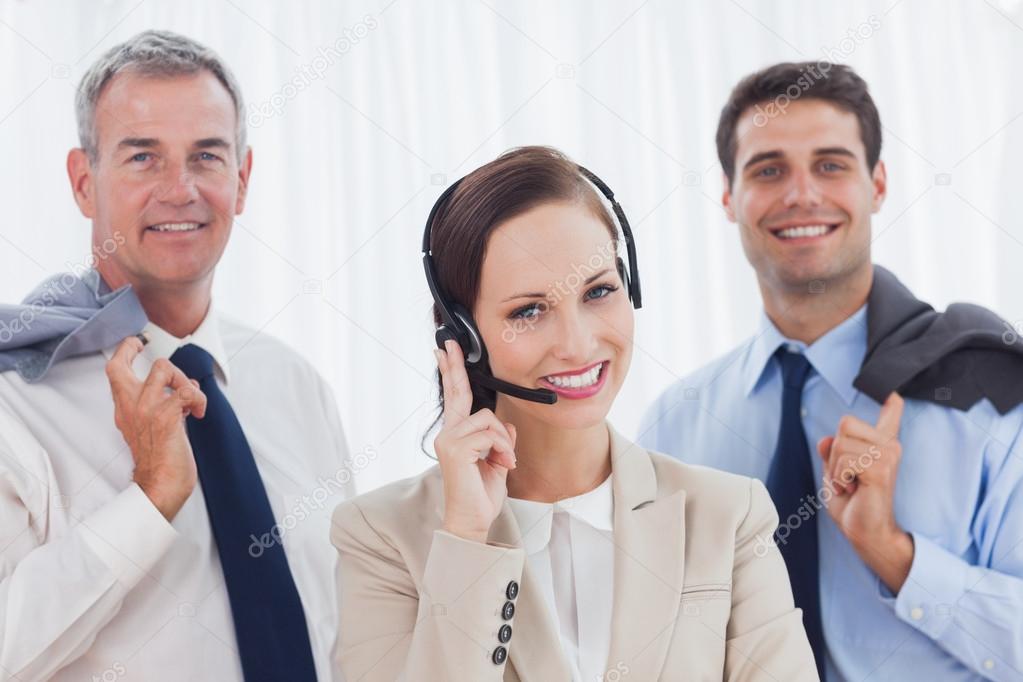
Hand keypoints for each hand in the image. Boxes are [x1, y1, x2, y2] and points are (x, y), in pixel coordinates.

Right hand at [106, 337, 207, 520]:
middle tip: (175, 375)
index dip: (124, 350)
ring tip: (191, 402)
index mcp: (125, 409)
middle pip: (123, 364)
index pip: (114, 371)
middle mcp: (130, 407)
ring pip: (163, 368)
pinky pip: (186, 390)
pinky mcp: (165, 417)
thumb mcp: (154, 427)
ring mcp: (145, 410)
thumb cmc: (160, 462)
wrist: (159, 488)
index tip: (137, 343)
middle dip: (153, 359)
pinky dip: (198, 397)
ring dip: (184, 380)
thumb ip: (163, 404)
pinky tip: (198, 413)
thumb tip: (184, 386)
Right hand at [434, 339, 516, 543]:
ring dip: (503, 441)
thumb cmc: (481, 495)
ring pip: (488, 419)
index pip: (455, 398)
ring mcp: (448, 440)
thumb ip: (501, 442)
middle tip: (449, 343)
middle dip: (455, 366)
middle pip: (457, 392)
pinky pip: (490, 434)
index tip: (446, 351)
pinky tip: (501, 464)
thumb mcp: (498, 462)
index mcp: (456, 435)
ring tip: (503, 461)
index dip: (452, 373)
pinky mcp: (454, 449)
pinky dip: (502, 449)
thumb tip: (508, 427)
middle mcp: (448, 434)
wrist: (472, 520)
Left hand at [817, 392, 912, 591]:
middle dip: (835, 453)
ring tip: (851, 486)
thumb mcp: (835, 473)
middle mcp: (890, 446)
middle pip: (845, 424)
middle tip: (848, 478)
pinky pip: (843, 460)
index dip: (891, 404)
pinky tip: (853, 490)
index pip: (890, 417)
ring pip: (841, 444)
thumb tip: (825, 439)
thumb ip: (831, 454)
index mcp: (881, 446)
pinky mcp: (881, 468)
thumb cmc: (852, 505)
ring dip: (836, 470)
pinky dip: (839, 478)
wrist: (864, 532)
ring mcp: (888, 455)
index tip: (893, 394)